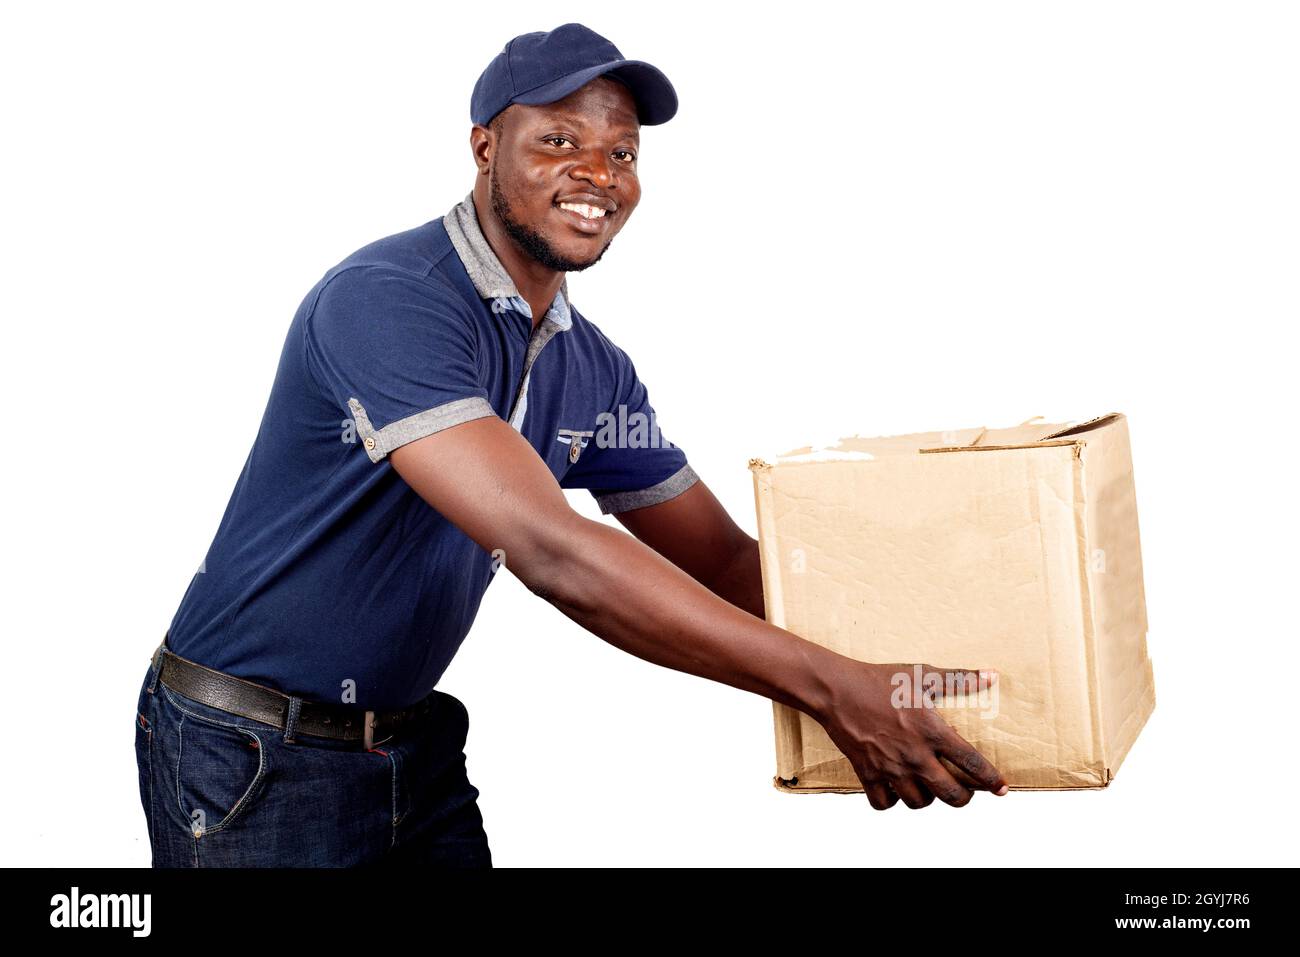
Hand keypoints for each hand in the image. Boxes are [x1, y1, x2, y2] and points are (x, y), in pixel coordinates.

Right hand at [819, 660, 1007, 809]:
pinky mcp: (867, 773)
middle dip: (964, 798)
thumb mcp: (922, 675)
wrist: (837, 689)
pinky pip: (884, 804)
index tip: (1002, 789)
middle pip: (951, 795)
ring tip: (928, 785)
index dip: (992, 780)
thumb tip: (992, 675)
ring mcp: (890, 768)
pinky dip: (891, 801)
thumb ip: (960, 679)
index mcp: (932, 732)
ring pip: (920, 802)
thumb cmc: (880, 680)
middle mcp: (915, 755)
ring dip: (928, 797)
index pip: (972, 764)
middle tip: (963, 791)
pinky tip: (895, 789)